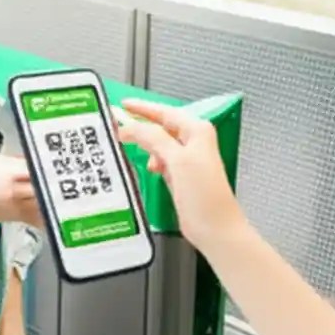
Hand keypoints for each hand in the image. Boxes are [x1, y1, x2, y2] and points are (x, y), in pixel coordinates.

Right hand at [116, 99, 245, 253]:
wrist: (216, 229)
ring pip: (160, 144)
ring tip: (129, 146)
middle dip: (141, 126)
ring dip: (145, 145)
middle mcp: (195, 143)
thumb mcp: (178, 160)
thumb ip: (154, 139)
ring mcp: (189, 160)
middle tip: (119, 125)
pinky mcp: (182, 176)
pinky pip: (162, 161)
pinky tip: (148, 167)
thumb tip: (133, 127)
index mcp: (198, 132)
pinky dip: (152, 161)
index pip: (165, 112)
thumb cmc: (205, 196)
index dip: (143, 108)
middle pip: (162, 126)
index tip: (124, 105)